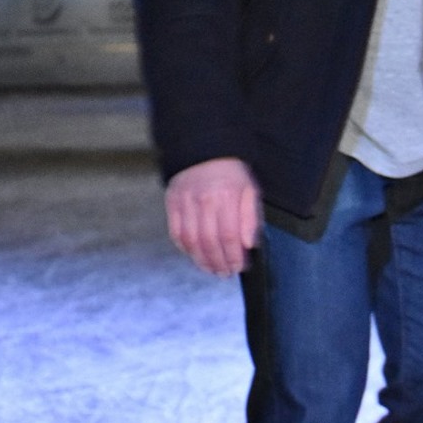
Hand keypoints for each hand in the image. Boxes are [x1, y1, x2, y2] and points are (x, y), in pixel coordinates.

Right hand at [165, 157, 260, 276]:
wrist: (205, 150)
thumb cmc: (232, 174)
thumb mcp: (250, 191)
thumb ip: (251, 218)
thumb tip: (249, 245)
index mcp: (227, 196)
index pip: (229, 235)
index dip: (233, 255)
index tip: (239, 267)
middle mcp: (204, 200)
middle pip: (209, 241)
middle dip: (218, 262)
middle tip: (225, 273)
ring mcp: (185, 202)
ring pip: (191, 240)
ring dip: (201, 260)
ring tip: (211, 269)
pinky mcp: (171, 202)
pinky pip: (176, 232)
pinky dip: (185, 248)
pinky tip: (195, 255)